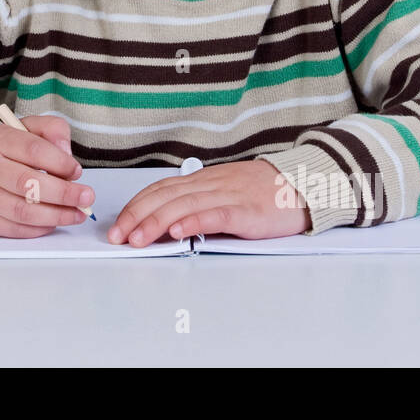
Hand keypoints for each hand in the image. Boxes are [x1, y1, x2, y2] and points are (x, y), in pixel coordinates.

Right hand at [0, 114, 95, 237]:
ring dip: (56, 216)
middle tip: (87, 198)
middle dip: (64, 193)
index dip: (61, 163)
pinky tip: (53, 222)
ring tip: (77, 214)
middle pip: (29, 184)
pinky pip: (13, 229)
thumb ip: (51, 130)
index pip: (34, 150)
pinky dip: (38, 229)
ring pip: (22, 211)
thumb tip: (67, 153)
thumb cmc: (1, 148)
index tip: (77, 171)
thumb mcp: (24, 127)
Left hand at [107, 159, 310, 246]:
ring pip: (184, 205)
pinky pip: (216, 214)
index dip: (135, 206)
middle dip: (137, 216)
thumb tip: (167, 223)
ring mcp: (228, 196)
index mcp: (201, 181)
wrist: (301, 184)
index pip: (159, 189)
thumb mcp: (223, 192)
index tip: (118, 225)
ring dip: (156, 222)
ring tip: (137, 239)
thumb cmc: (262, 192)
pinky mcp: (246, 211)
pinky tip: (178, 232)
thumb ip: (198, 203)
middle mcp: (209, 185)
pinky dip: (194, 221)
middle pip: (164, 196)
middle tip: (118, 236)